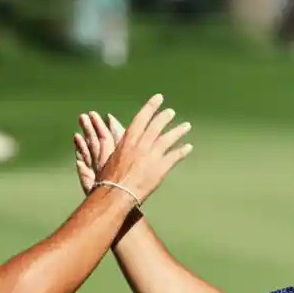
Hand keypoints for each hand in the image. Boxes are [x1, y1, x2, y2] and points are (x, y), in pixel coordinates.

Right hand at [72, 95, 191, 205]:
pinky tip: (188, 147)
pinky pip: (175, 156)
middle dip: (165, 117)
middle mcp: (142, 144)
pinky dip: (182, 151)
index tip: (158, 98)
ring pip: (168, 138)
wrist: (117, 194)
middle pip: (156, 126)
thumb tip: (105, 137)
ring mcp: (153, 155)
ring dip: (178, 131)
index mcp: (128, 140)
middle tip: (171, 112)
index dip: (151, 107)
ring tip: (186, 126)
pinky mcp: (161, 168)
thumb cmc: (108, 178)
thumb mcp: (106, 157)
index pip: (142, 118)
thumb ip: (111, 145)